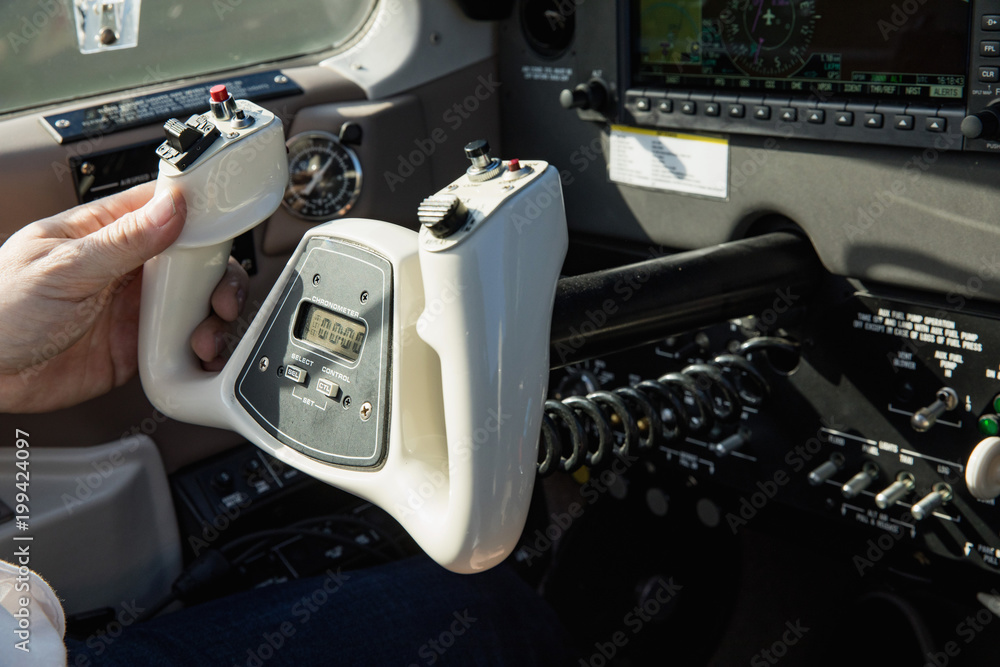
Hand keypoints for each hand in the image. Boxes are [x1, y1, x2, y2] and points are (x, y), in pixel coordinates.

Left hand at [0, 182, 248, 412]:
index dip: (200, 210)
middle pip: (193, 258)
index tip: (229, 222)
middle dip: (218, 275)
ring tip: (206, 333)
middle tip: (221, 295)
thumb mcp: (63, 268)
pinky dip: (202, 348)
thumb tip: (171, 207)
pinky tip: (201, 353)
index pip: (163, 206)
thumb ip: (122, 240)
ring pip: (195, 301)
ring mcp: (134, 307)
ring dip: (213, 316)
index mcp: (104, 233)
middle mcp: (126, 267)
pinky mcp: (138, 345)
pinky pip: (182, 342)